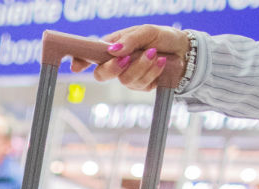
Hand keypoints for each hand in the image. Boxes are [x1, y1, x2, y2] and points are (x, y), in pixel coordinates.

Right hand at [70, 25, 188, 91]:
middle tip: (126, 59)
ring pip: (125, 80)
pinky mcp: (142, 86)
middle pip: (101, 75)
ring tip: (154, 54)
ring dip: (141, 66)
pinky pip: (141, 84)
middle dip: (113, 69)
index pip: (91, 55)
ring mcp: (128, 77)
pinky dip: (152, 72)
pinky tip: (161, 63)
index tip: (75, 65)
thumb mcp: (146, 32)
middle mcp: (117, 64)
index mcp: (112, 47)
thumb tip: (113, 50)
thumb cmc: (162, 37)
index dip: (80, 60)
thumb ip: (129, 40)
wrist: (184, 51)